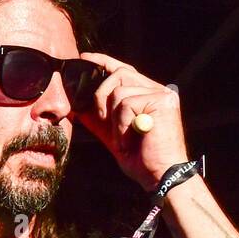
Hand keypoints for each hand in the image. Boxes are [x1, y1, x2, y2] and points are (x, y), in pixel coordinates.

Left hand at [73, 53, 188, 191]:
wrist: (161, 177)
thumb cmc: (143, 161)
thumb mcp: (114, 137)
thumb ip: (99, 120)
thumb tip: (77, 108)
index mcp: (148, 95)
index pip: (124, 70)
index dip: (103, 62)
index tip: (84, 59)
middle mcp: (157, 90)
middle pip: (119, 74)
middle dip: (102, 97)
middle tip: (103, 122)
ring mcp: (161, 94)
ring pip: (119, 91)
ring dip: (114, 120)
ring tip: (124, 140)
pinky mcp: (161, 101)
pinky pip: (126, 104)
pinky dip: (121, 126)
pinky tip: (130, 141)